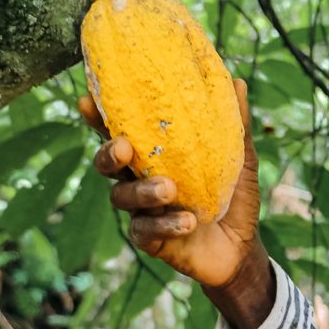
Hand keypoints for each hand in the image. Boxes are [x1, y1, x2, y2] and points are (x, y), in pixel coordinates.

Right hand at [78, 77, 266, 290]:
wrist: (241, 247)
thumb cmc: (234, 197)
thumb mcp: (240, 159)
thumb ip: (235, 124)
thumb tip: (237, 81)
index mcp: (154, 155)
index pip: (120, 131)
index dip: (99, 118)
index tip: (87, 101)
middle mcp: (139, 179)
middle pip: (106, 163)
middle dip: (108, 153)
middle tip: (124, 148)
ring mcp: (141, 210)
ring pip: (121, 197)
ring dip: (143, 191)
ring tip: (169, 189)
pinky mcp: (149, 239)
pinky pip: (145, 230)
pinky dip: (166, 224)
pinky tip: (188, 222)